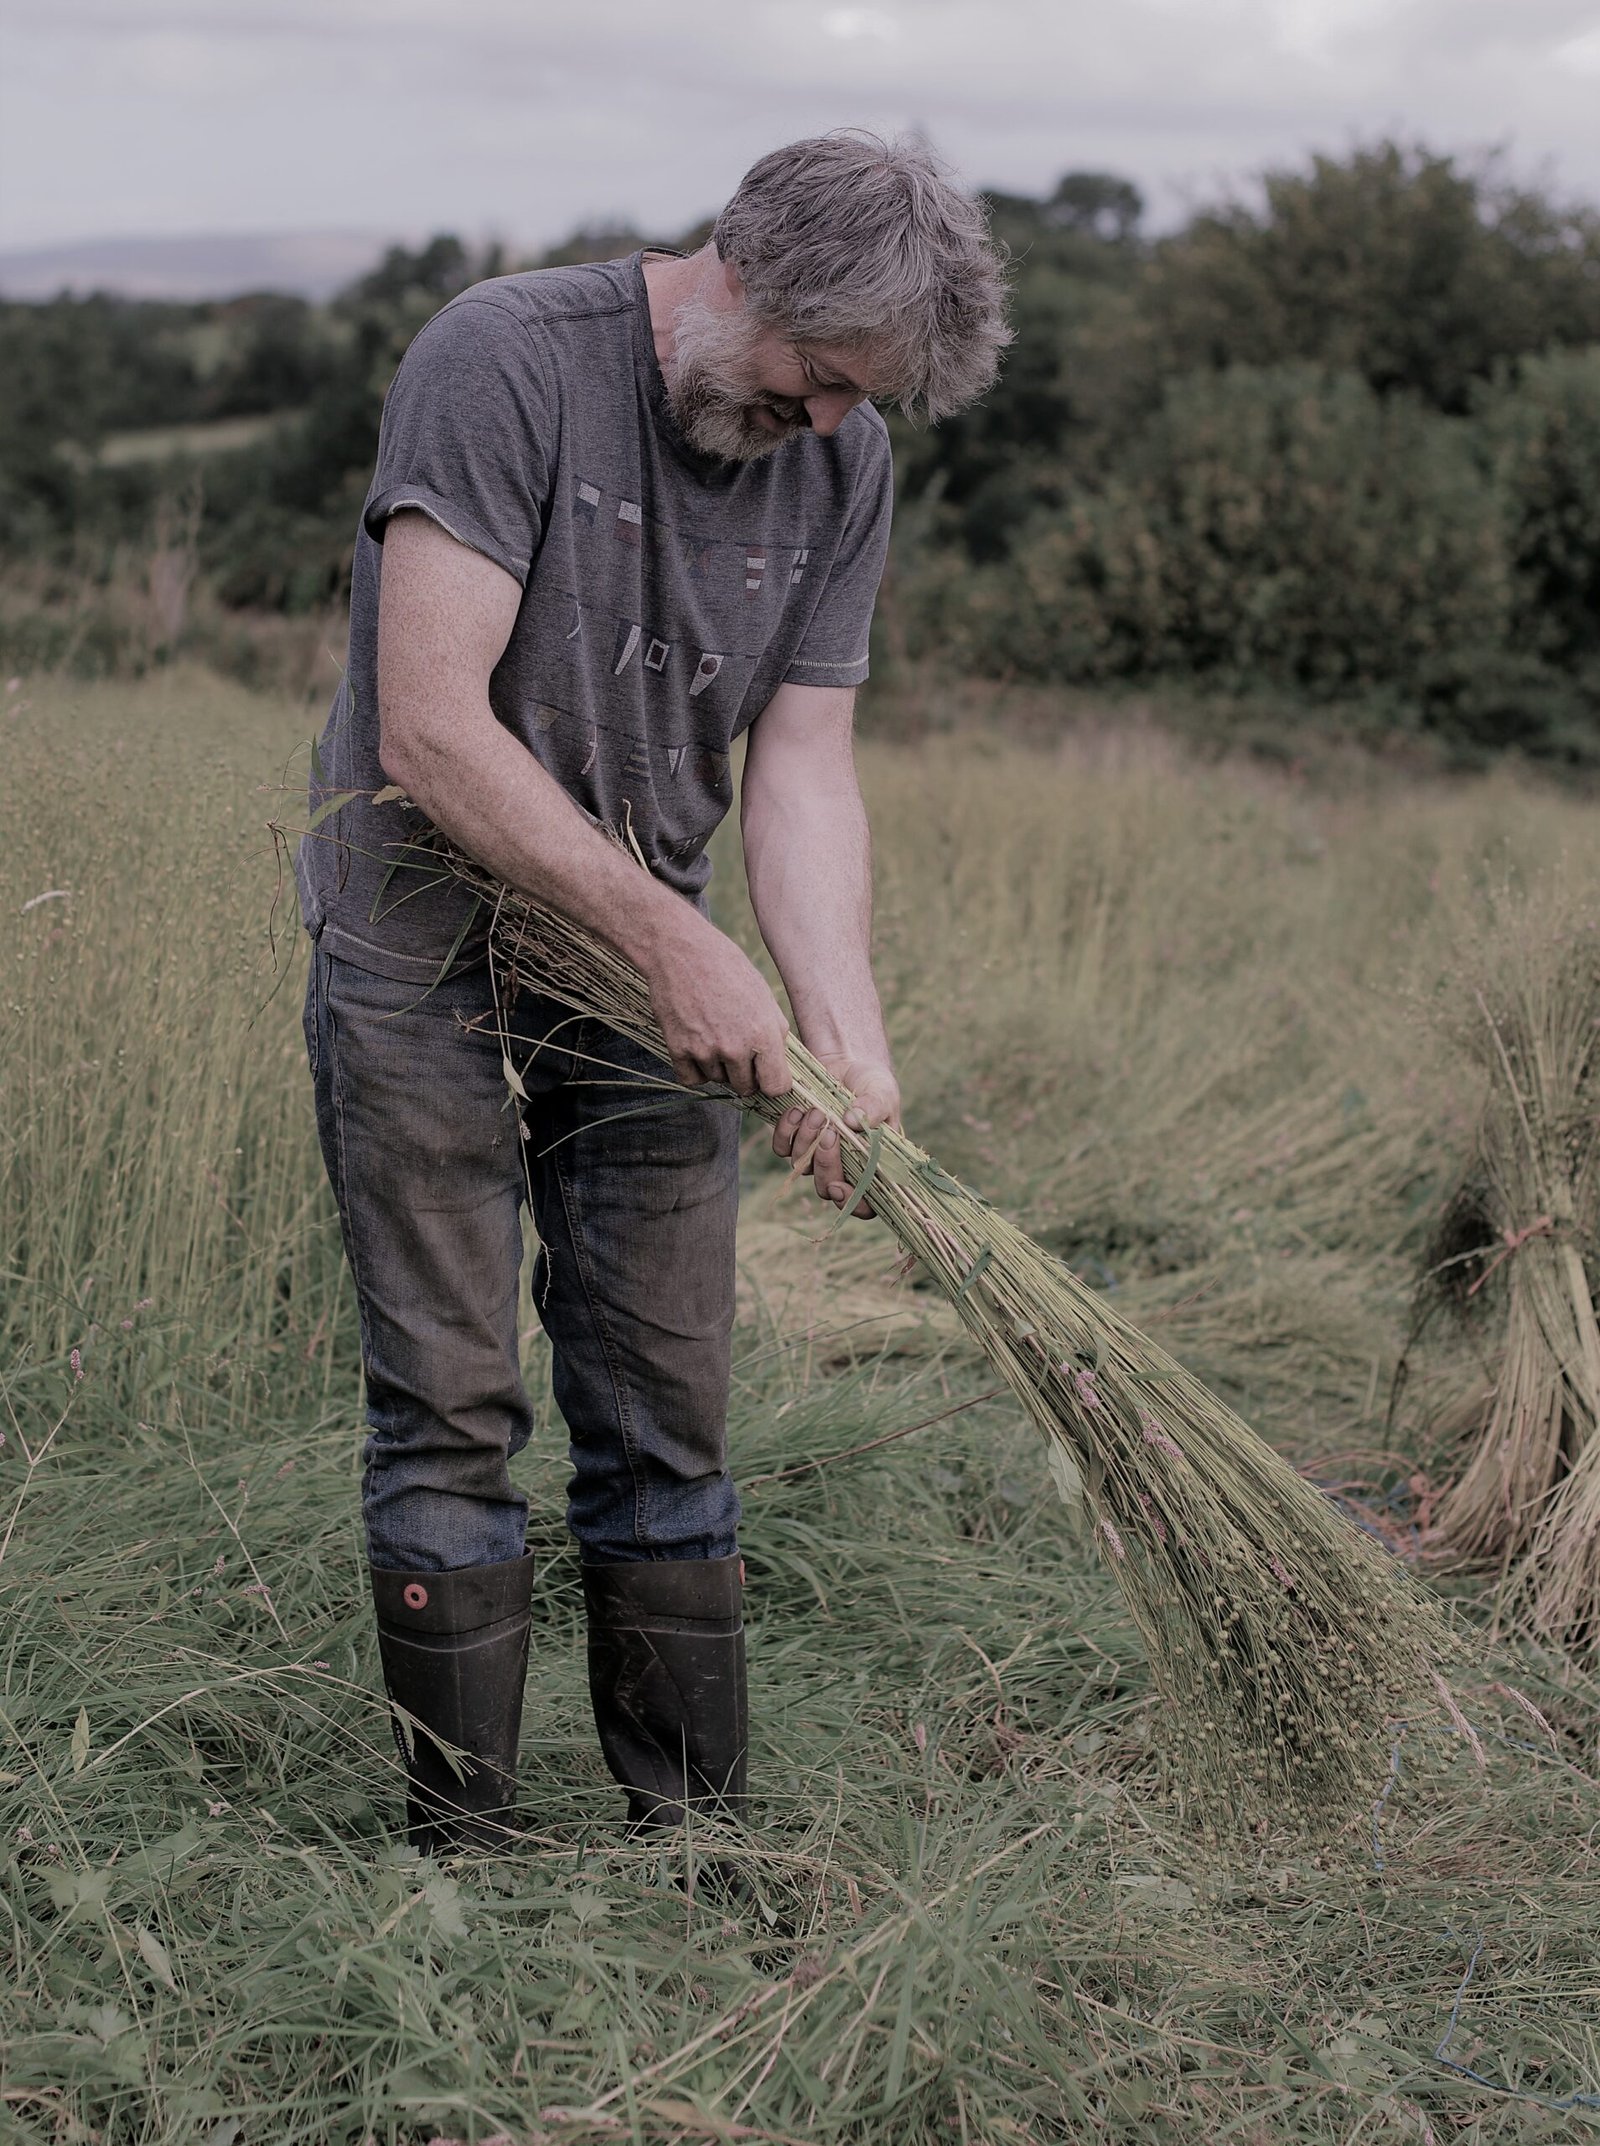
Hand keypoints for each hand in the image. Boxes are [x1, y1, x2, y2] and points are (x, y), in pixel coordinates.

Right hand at [644, 910, 792, 1097]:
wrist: (682, 952)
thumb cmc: (727, 968)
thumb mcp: (764, 997)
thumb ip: (774, 1033)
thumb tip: (780, 1063)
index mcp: (763, 1035)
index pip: (776, 1087)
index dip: (773, 1082)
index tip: (766, 1074)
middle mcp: (735, 1048)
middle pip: (746, 1088)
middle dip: (745, 1074)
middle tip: (737, 1049)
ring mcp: (705, 1051)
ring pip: (718, 1081)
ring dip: (718, 1068)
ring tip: (714, 1035)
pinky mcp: (678, 1050)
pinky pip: (692, 1079)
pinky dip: (695, 1070)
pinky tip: (698, 1048)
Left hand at [772, 1053, 900, 1217]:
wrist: (847, 1064)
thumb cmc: (872, 1085)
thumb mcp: (882, 1093)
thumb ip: (874, 1108)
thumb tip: (852, 1121)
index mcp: (872, 1166)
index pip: (864, 1204)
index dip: (851, 1203)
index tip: (839, 1187)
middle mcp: (843, 1167)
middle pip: (827, 1188)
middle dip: (826, 1164)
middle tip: (830, 1132)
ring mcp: (816, 1155)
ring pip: (802, 1167)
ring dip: (807, 1142)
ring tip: (817, 1112)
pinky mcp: (796, 1138)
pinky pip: (782, 1147)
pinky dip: (786, 1131)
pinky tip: (797, 1110)